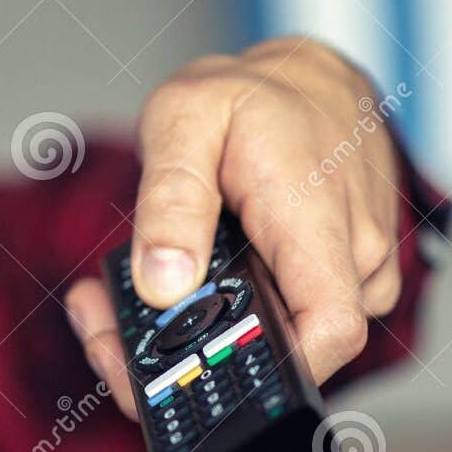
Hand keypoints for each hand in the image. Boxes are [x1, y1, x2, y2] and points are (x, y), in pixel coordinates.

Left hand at [65, 37, 401, 419]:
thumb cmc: (249, 93)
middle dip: (188, 360)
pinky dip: (219, 314)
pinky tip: (162, 286)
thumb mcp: (186, 119)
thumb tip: (164, 284)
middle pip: (288, 351)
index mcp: (314, 219)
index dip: (272, 373)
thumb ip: (172, 201)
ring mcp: (351, 271)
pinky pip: (282, 316)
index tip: (189, 375)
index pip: (329, 331)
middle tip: (100, 333)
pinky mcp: (333, 280)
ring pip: (280, 339)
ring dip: (194, 337)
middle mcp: (350, 255)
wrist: (304, 76)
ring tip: (111, 301)